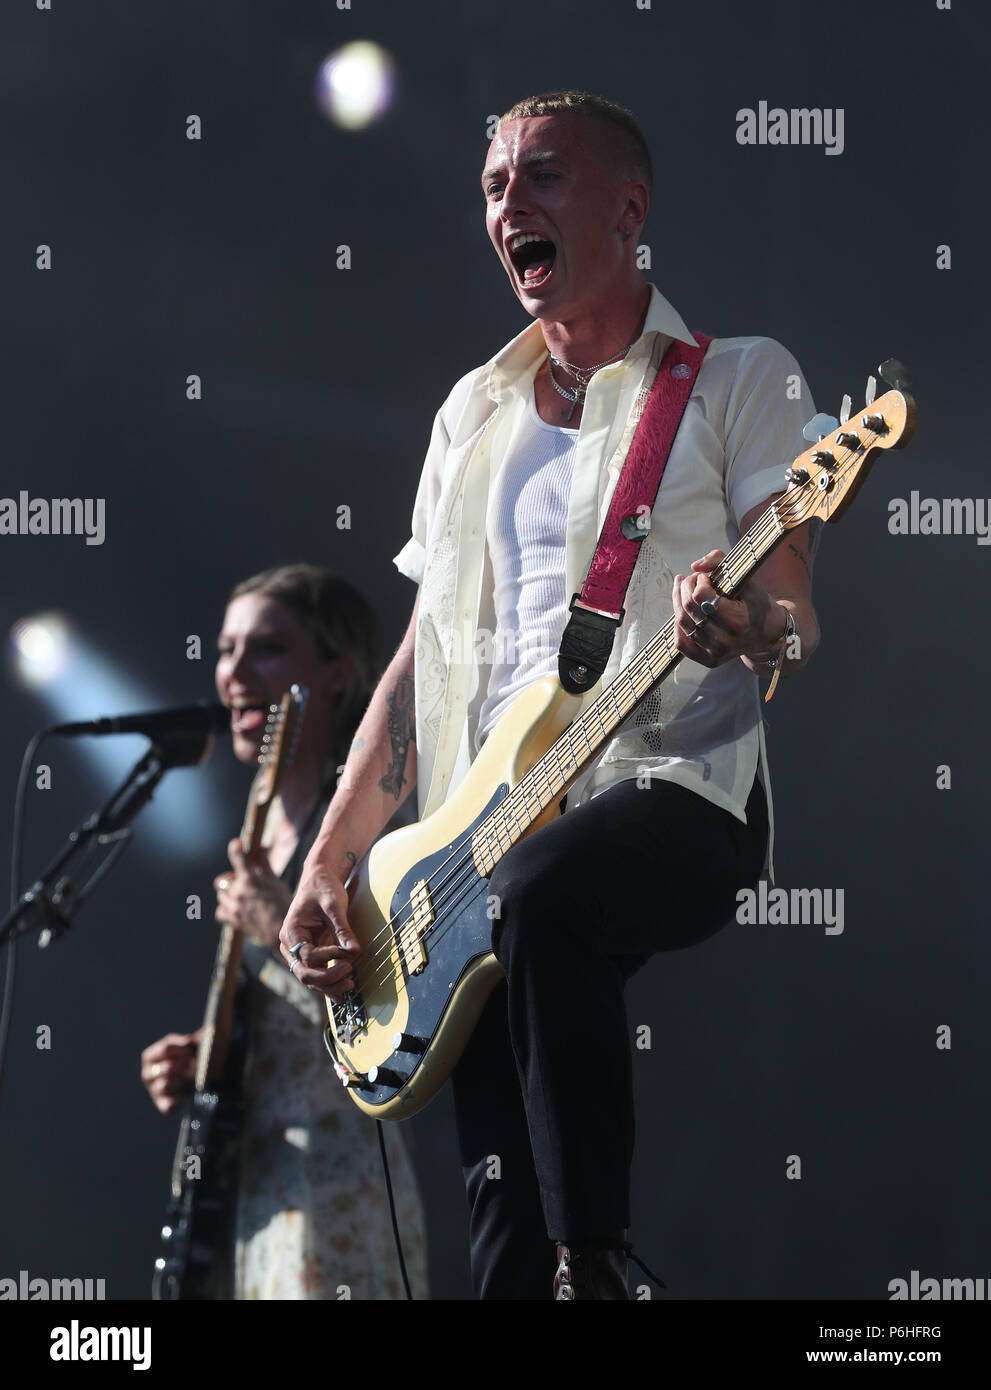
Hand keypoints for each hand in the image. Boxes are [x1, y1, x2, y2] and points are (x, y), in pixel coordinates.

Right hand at [141, 1031, 199, 1113]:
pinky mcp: (164, 1105)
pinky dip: (179, 1101)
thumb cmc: (190, 1058)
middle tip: (196, 1065)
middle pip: (168, 1067)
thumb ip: (192, 1041)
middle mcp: (148, 1074)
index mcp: (150, 1056)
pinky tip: (186, 1093)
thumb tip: (191, 1041)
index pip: (166, 1049)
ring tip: (193, 1077)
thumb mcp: (191, 1046)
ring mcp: (154, 1091)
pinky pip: (169, 1105)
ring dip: (183, 1080)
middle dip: (186, 1066)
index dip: (184, 1049)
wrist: (195, 1079)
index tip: (194, 1050)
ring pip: (166, 1085)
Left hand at [214, 839, 291, 948]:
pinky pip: (220, 911)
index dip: (235, 847)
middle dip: (231, 878)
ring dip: (228, 893)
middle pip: (223, 879)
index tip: (237, 845)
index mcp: (250, 879)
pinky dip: (225, 908)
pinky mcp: (233, 919)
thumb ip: (264, 864)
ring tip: (241, 895)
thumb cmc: (282, 903)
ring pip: (221, 895)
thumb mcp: (275, 880)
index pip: (236, 855)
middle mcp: (238, 891)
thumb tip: (260, 849)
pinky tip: (234, 907)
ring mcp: (234, 906)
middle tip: (241, 880)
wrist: (281, 929)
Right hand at [279, 864, 359, 1001]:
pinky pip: (317, 973)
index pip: (307, 955)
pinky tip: (341, 992)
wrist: (319, 880)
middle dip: (327, 979)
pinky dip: (328, 982)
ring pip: (310, 977)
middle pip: (304, 972)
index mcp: (291, 931)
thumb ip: (343, 929)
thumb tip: (355, 950)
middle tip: (350, 976)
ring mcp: (299, 952)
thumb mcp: (334, 904)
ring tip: (350, 985)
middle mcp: (290, 945)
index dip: (327, 958)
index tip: (347, 955)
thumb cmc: (323, 888)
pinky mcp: (310, 954)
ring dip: (329, 985)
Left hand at [673, 549, 786, 668]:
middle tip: (693, 579)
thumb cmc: (757, 603)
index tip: (706, 578)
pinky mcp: (708, 660)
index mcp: (736, 620)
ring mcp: (715, 653)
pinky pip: (680, 641)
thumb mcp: (747, 578)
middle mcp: (724, 640)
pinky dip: (678, 624)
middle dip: (686, 587)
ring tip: (683, 588)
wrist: (768, 633)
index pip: (700, 597)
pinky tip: (682, 610)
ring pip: (682, 622)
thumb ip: (721, 561)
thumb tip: (694, 566)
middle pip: (688, 608)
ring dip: (678, 601)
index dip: (699, 582)